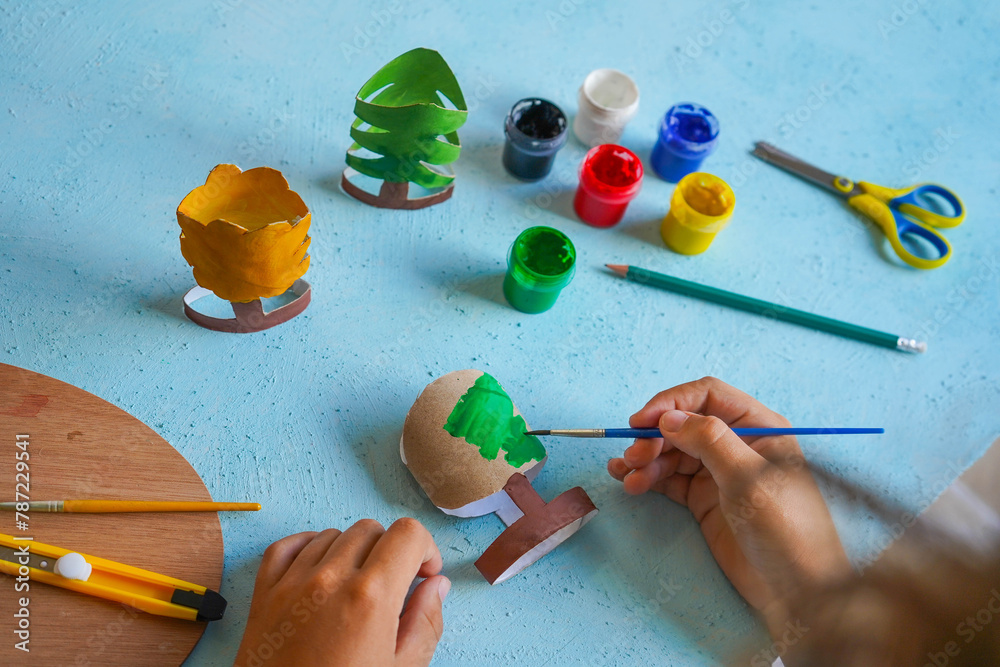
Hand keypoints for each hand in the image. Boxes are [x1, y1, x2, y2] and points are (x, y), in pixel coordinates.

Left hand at [235, 518, 448, 666]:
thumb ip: (426, 622)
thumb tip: (436, 585)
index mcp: (371, 596)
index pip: (408, 534)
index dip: (425, 549)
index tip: (424, 572)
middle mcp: (330, 579)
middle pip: (371, 529)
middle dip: (390, 551)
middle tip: (393, 586)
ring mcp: (292, 583)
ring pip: (333, 534)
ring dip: (351, 551)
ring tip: (355, 586)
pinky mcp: (265, 594)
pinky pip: (287, 546)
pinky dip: (308, 547)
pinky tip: (320, 569)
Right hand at [607, 377, 850, 635]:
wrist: (796, 591)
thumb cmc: (787, 530)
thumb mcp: (748, 479)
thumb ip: (708, 440)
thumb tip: (667, 419)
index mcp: (759, 427)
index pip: (708, 396)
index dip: (671, 402)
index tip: (641, 420)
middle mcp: (738, 443)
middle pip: (684, 423)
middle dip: (654, 436)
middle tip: (633, 458)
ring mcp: (720, 472)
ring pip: (672, 450)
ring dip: (645, 458)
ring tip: (625, 475)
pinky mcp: (705, 498)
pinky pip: (669, 478)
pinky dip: (648, 477)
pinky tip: (631, 482)